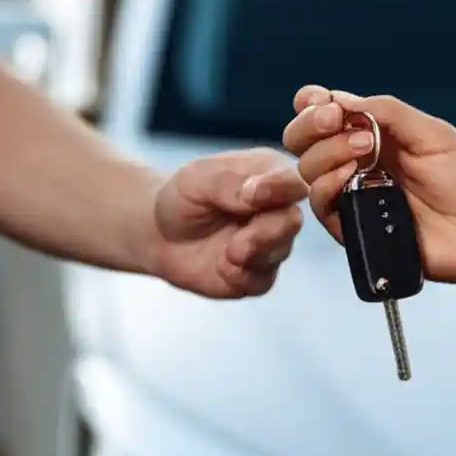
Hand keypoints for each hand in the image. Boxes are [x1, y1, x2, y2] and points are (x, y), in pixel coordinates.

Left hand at [151, 148, 307, 297]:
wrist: (162, 235)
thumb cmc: (184, 196)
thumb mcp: (197, 178)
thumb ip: (228, 182)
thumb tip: (257, 193)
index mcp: (270, 174)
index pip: (292, 181)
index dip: (280, 189)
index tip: (251, 197)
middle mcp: (278, 209)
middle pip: (292, 221)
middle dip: (267, 232)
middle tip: (239, 241)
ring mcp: (271, 244)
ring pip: (279, 252)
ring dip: (251, 255)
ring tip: (227, 253)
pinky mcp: (259, 274)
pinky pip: (261, 281)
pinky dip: (240, 277)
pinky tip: (220, 266)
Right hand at [283, 85, 455, 294]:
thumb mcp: (433, 133)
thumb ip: (388, 112)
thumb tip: (339, 99)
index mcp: (373, 133)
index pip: (323, 113)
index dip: (312, 104)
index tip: (323, 101)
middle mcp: (357, 162)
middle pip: (303, 140)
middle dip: (310, 125)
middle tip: (337, 119)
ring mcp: (354, 195)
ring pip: (307, 170)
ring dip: (326, 151)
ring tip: (365, 148)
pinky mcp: (355, 229)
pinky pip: (322, 207)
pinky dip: (327, 186)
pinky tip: (351, 176)